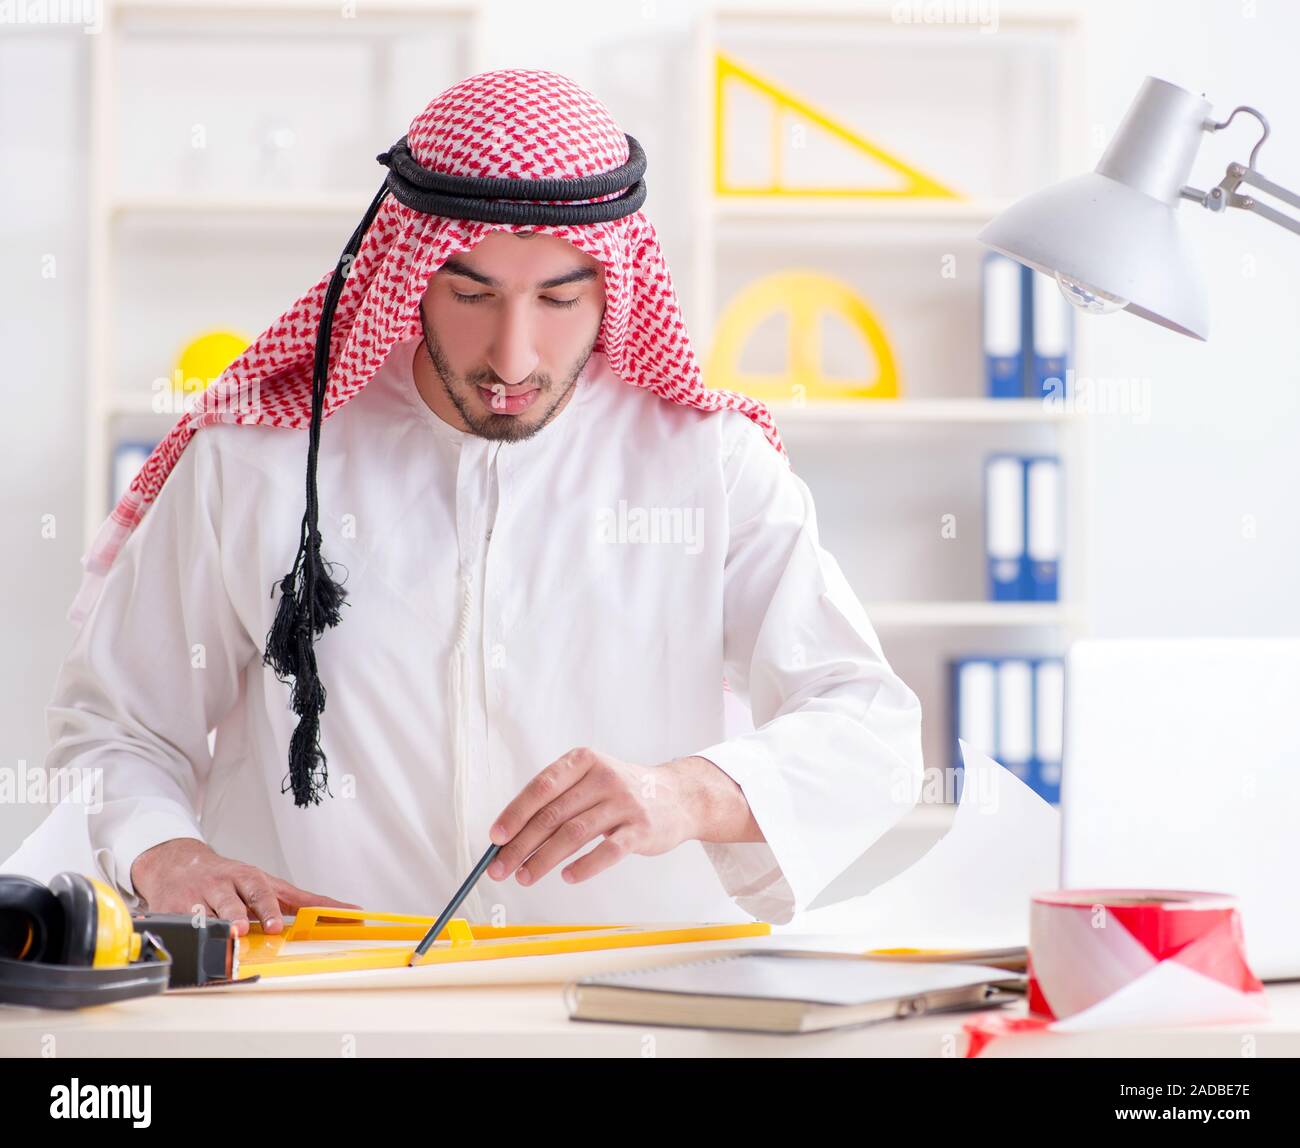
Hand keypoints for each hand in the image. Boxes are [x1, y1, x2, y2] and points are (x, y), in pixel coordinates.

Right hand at [129, 838, 361, 936]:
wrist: (180, 865)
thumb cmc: (231, 879)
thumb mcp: (267, 884)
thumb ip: (302, 901)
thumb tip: (347, 911)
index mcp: (248, 878)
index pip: (262, 893)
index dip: (269, 909)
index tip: (275, 925)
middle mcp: (223, 885)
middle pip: (232, 902)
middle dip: (238, 914)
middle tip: (243, 928)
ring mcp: (197, 898)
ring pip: (204, 914)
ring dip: (212, 925)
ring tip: (220, 935)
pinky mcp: (173, 911)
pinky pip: (179, 924)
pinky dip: (184, 932)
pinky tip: (187, 937)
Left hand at [486, 747, 701, 887]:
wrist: (678, 796)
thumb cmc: (622, 792)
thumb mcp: (590, 780)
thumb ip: (556, 800)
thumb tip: (511, 836)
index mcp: (584, 761)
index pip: (541, 787)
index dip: (515, 813)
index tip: (496, 837)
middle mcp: (604, 777)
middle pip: (553, 814)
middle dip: (521, 845)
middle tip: (500, 868)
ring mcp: (624, 802)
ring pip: (574, 834)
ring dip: (544, 860)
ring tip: (525, 877)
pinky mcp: (641, 829)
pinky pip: (608, 851)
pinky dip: (584, 867)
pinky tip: (567, 877)